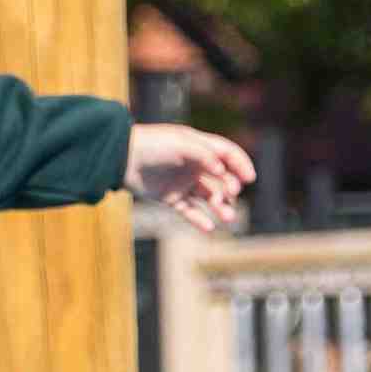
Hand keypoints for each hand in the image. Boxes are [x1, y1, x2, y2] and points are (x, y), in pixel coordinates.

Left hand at [129, 121, 256, 232]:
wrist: (121, 157)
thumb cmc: (152, 144)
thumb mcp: (181, 144)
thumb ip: (204, 155)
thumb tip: (221, 170)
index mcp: (200, 148)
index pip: (228, 155)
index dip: (241, 165)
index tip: (249, 178)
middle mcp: (195, 166)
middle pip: (222, 179)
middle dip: (230, 188)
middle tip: (229, 195)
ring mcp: (183, 182)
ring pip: (209, 197)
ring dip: (221, 207)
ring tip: (228, 217)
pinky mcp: (170, 198)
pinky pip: (190, 211)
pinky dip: (200, 219)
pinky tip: (209, 227)